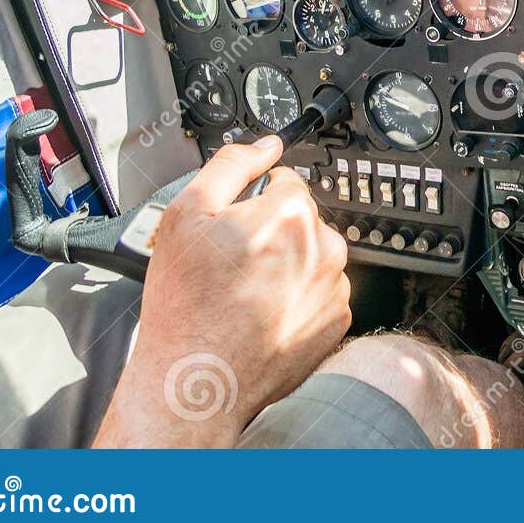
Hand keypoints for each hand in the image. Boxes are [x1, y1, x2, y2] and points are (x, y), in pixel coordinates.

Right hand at [95, 135, 350, 446]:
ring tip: (244, 294)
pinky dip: (296, 298)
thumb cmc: (187, 304)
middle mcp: (325, 247)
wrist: (198, 378)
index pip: (284, 182)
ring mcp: (335, 287)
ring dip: (286, 265)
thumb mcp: (187, 214)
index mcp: (292, 214)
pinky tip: (263, 314)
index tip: (233, 226)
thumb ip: (230, 165)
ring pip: (311, 256)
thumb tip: (265, 144)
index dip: (253, 200)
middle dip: (270, 233)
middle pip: (300, 220)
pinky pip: (319, 293)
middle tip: (231, 264)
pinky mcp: (336, 321)